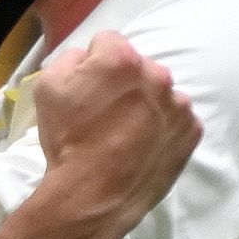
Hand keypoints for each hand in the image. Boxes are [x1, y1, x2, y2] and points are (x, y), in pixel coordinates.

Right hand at [33, 32, 199, 238]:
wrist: (94, 196)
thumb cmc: (67, 140)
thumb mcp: (46, 88)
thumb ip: (69, 59)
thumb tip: (86, 58)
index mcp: (121, 58)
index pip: (107, 42)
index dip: (92, 63)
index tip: (86, 88)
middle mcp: (157, 74)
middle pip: (138, 66)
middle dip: (124, 82)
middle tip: (106, 113)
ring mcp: (179, 104)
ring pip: (160, 92)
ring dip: (146, 104)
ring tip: (126, 133)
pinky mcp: (192, 131)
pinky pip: (176, 118)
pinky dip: (163, 127)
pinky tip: (144, 145)